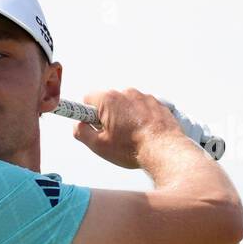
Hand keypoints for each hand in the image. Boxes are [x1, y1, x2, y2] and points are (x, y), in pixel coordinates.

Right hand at [72, 87, 188, 169]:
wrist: (164, 150)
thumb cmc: (131, 148)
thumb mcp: (98, 145)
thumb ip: (81, 133)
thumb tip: (78, 126)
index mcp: (109, 100)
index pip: (87, 99)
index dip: (85, 114)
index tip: (89, 125)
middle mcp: (127, 93)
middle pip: (108, 102)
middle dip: (106, 117)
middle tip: (111, 136)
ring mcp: (144, 97)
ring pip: (126, 106)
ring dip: (124, 118)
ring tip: (130, 137)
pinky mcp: (158, 104)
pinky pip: (142, 109)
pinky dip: (140, 119)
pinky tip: (143, 134)